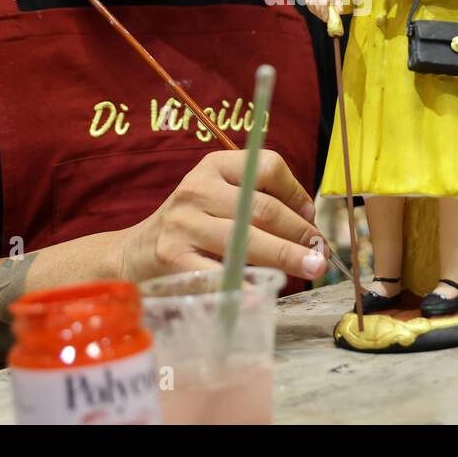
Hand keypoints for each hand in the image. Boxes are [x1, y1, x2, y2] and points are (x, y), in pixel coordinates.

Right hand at [119, 149, 327, 284]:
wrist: (135, 252)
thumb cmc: (192, 225)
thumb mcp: (218, 197)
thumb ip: (257, 200)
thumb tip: (308, 221)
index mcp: (214, 166)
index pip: (267, 165)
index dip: (297, 192)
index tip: (311, 216)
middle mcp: (197, 189)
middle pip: (262, 208)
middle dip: (299, 232)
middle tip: (321, 252)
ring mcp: (183, 223)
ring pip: (246, 238)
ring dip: (285, 256)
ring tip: (311, 268)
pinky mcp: (174, 258)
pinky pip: (219, 272)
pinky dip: (246, 283)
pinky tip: (265, 291)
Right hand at [304, 0, 342, 19]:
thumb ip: (339, 4)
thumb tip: (340, 12)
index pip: (322, 5)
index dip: (324, 13)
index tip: (326, 19)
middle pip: (317, 8)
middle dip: (321, 15)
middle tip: (325, 19)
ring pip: (313, 8)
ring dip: (317, 13)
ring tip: (322, 14)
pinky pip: (309, 7)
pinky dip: (313, 10)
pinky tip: (318, 10)